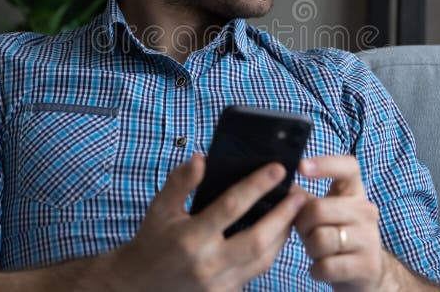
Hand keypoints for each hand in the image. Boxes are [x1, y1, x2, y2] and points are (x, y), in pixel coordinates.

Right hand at [104, 154, 307, 291]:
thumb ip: (181, 182)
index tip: (277, 168)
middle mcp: (208, 263)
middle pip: (258, 239)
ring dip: (282, 235)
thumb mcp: (160, 207)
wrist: (140, 285)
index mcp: (190, 237)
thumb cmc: (153, 240)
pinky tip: (276, 235)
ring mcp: (219, 284)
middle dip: (283, 216)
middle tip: (299, 195)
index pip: (231, 207)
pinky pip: (256, 272)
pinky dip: (270, 252)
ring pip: (263, 260)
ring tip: (293, 214)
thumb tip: (202, 158)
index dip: (257, 186)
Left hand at [294, 155, 385, 291]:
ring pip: (321, 238)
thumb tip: (277, 182)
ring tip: (317, 250)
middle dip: (303, 224)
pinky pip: (327, 265)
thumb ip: (303, 198)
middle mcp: (366, 210)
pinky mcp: (367, 265)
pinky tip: (321, 267)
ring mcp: (369, 238)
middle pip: (318, 209)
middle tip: (307, 232)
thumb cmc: (336, 233)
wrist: (368, 270)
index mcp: (355, 191)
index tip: (301, 167)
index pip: (348, 167)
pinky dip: (317, 269)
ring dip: (310, 248)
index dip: (325, 163)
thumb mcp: (322, 212)